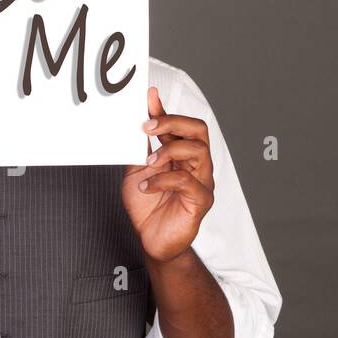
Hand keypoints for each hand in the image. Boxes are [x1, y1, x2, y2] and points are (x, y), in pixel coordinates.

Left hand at [121, 86, 214, 263]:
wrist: (152, 240)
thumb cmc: (148, 207)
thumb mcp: (137, 172)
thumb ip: (139, 150)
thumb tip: (136, 122)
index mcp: (182, 154)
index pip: (179, 125)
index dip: (164, 109)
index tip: (148, 96)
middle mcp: (196, 164)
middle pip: (198, 130)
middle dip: (172, 122)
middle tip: (147, 126)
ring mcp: (202, 181)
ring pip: (198, 151)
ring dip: (169, 151)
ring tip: (148, 163)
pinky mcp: (201, 201)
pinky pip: (187, 181)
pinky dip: (163, 180)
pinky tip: (147, 187)